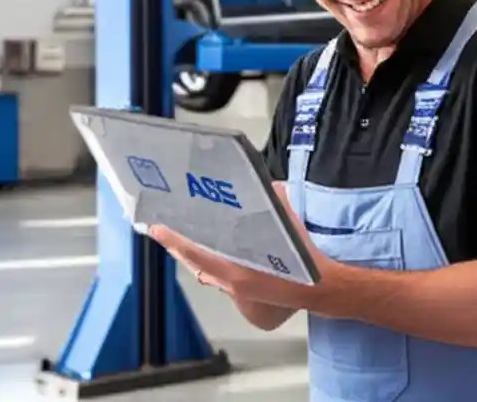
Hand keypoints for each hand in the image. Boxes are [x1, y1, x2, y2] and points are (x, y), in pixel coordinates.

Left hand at [147, 182, 347, 315]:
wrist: (320, 288)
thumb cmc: (304, 260)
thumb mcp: (289, 226)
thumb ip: (275, 203)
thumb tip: (266, 184)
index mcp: (236, 271)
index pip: (195, 253)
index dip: (174, 240)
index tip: (156, 228)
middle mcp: (231, 282)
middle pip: (193, 263)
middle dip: (175, 246)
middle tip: (159, 228)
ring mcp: (235, 290)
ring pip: (202, 271)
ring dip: (188, 255)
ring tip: (175, 238)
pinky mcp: (242, 293)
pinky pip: (215, 276)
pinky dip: (205, 263)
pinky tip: (203, 252)